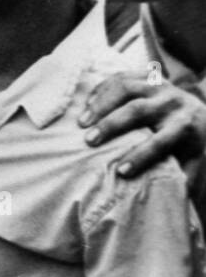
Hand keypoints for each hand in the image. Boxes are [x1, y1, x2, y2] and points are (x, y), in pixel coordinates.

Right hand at [79, 71, 205, 175]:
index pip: (162, 140)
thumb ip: (179, 177)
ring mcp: (159, 85)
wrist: (199, 112)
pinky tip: (87, 105)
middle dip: (111, 125)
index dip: (142, 155)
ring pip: (125, 87)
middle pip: (138, 109)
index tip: (121, 171)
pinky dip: (101, 90)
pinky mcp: (147, 76)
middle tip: (89, 141)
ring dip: (100, 104)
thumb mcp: (192, 161)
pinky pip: (120, 76)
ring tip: (82, 122)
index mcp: (186, 125)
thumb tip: (161, 200)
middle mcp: (173, 102)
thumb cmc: (188, 144)